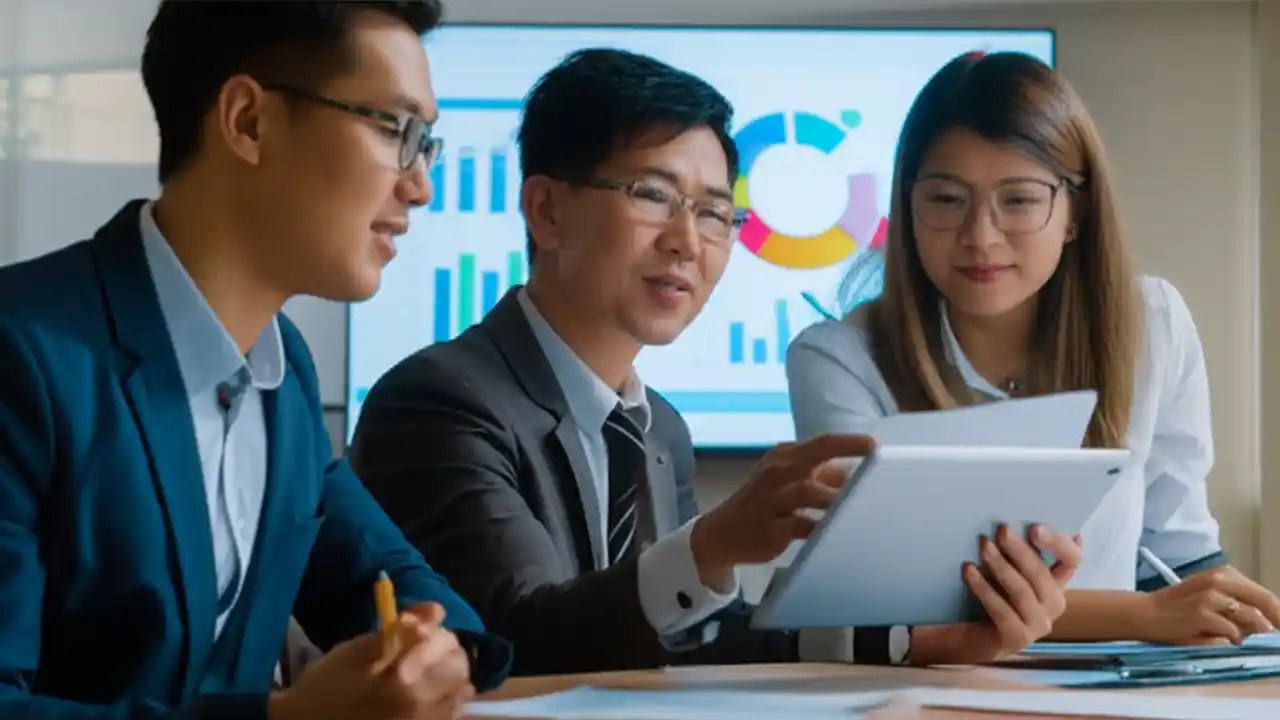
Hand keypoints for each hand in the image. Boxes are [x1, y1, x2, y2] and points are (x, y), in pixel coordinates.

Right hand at [270, 604, 473, 719]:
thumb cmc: (326, 687)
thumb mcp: (356, 651)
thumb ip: (400, 630)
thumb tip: (437, 610)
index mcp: (403, 681)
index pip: (444, 643)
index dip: (434, 630)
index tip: (417, 630)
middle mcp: (420, 706)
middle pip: (459, 668)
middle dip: (447, 652)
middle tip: (425, 649)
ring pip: (460, 693)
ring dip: (451, 676)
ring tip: (429, 672)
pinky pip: (450, 715)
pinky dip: (448, 701)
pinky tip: (430, 695)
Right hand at [690, 433, 874, 587]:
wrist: (721, 534)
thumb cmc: (766, 504)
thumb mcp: (791, 482)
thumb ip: (825, 477)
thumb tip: (860, 473)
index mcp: (785, 457)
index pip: (822, 443)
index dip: (850, 442)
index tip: (876, 445)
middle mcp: (778, 472)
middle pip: (815, 455)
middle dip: (846, 451)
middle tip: (875, 458)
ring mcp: (771, 499)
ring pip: (807, 491)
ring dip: (835, 497)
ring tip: (861, 505)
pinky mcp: (769, 528)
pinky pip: (799, 525)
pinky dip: (820, 527)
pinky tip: (837, 533)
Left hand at [909, 524, 1082, 664]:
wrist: (977, 637)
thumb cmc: (996, 595)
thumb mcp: (1011, 570)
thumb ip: (1022, 551)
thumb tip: (1025, 520)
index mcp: (1058, 583)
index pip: (1072, 560)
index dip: (1058, 543)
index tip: (1035, 527)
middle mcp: (1055, 604)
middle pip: (1042, 573)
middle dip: (1019, 550)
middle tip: (1000, 530)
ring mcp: (1039, 624)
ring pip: (1021, 590)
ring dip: (1000, 565)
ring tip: (983, 546)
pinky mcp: (1018, 638)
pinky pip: (1000, 609)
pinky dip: (983, 588)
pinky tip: (968, 571)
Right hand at [1138, 565, 1279, 644]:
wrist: (1146, 613)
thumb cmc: (1179, 607)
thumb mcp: (1211, 596)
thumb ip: (1239, 604)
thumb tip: (1268, 624)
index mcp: (1224, 574)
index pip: (1266, 595)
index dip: (1278, 614)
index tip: (1279, 628)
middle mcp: (1219, 581)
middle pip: (1265, 604)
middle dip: (1272, 625)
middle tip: (1270, 638)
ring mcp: (1211, 597)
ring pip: (1252, 620)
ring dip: (1249, 634)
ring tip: (1234, 639)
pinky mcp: (1202, 614)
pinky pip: (1232, 633)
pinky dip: (1230, 640)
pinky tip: (1218, 639)